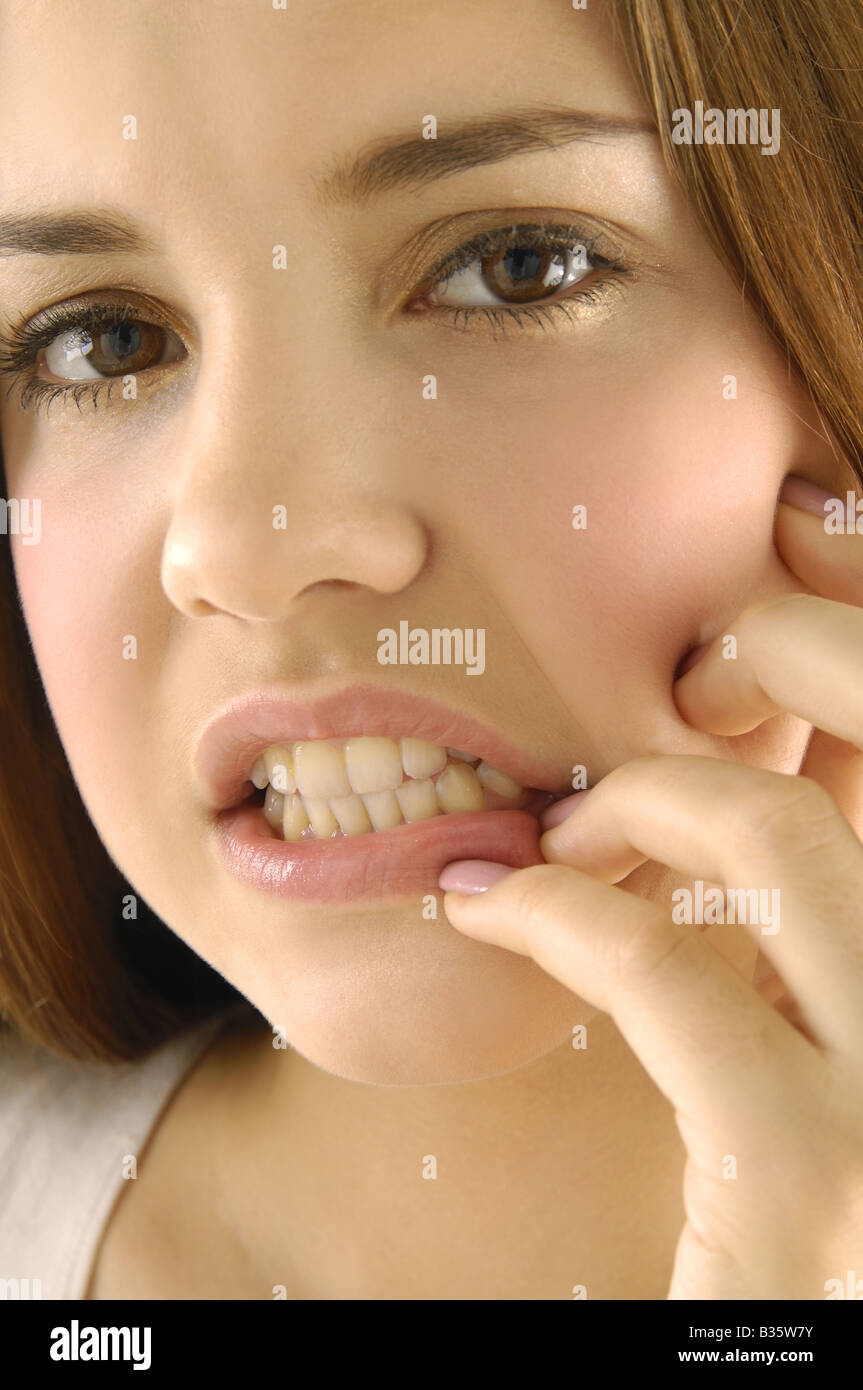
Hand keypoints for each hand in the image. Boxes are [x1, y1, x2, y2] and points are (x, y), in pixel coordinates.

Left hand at [439, 476, 862, 1299]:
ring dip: (642, 795)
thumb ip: (835, 889)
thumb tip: (776, 738)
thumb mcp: (854, 1018)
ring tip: (564, 818)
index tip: (802, 520)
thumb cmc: (819, 1197)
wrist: (794, 1358)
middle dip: (784, 650)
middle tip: (683, 660)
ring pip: (775, 841)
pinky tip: (489, 903)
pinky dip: (558, 911)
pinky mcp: (809, 1191)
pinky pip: (668, 976)